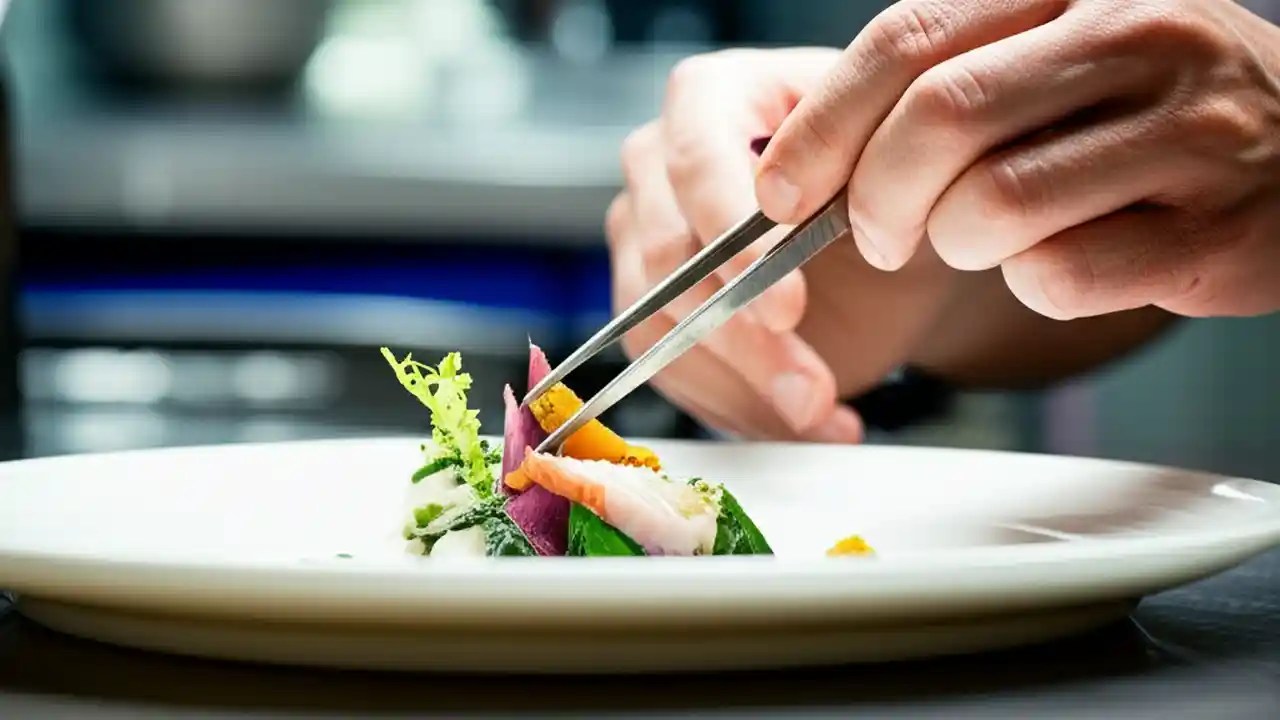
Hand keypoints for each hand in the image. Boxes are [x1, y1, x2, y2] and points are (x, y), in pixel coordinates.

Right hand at [608, 49, 959, 441]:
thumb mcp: (899, 175)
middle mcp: (659, 159)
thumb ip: (864, 187)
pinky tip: (803, 418)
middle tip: (810, 390)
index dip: (734, 241)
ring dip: (745, 385)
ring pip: (659, 323)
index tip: (787, 310)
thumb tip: (831, 230)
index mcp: (714, 97)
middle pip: (667, 256)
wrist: (896, 241)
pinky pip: (666, 367)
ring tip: (823, 413)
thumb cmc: (894, 186)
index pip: (697, 165)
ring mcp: (643, 232)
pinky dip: (737, 407)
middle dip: (740, 336)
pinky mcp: (646, 303)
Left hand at [756, 0, 1279, 319]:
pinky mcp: (1215, 229)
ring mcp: (1188, 128)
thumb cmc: (1136, 108)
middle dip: (877, 200)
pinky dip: (1029, 287)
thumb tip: (798, 165)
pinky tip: (1059, 263)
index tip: (777, 192)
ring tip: (981, 241)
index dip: (823, 127)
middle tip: (876, 237)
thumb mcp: (1043, 55)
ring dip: (956, 245)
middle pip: (940, 119)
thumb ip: (937, 84)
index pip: (905, 40)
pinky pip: (1059, 276)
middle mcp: (1136, 31)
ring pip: (994, 206)